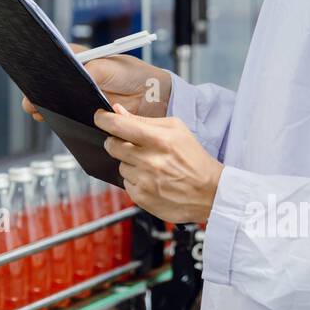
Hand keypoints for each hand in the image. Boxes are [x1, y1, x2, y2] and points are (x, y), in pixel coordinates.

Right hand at [22, 47, 172, 121]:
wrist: (155, 98)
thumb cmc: (135, 75)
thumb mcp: (111, 67)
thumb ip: (92, 71)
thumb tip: (74, 78)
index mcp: (83, 59)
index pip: (56, 60)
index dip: (43, 69)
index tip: (34, 78)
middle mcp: (81, 77)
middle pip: (55, 83)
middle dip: (42, 91)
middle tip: (32, 100)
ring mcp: (84, 96)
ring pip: (62, 101)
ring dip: (50, 106)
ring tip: (38, 111)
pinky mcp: (91, 113)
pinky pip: (74, 116)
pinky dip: (65, 119)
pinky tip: (56, 121)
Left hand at [94, 103, 222, 223]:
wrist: (210, 192)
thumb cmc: (194, 158)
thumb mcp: (176, 129)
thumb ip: (145, 120)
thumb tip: (119, 112)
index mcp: (159, 140)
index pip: (119, 125)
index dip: (103, 119)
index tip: (99, 117)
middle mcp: (149, 161)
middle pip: (112, 145)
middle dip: (115, 141)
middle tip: (129, 143)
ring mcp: (144, 181)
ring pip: (120, 165)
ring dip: (129, 163)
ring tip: (150, 165)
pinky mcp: (141, 198)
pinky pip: (126, 183)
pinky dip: (135, 179)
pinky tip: (152, 179)